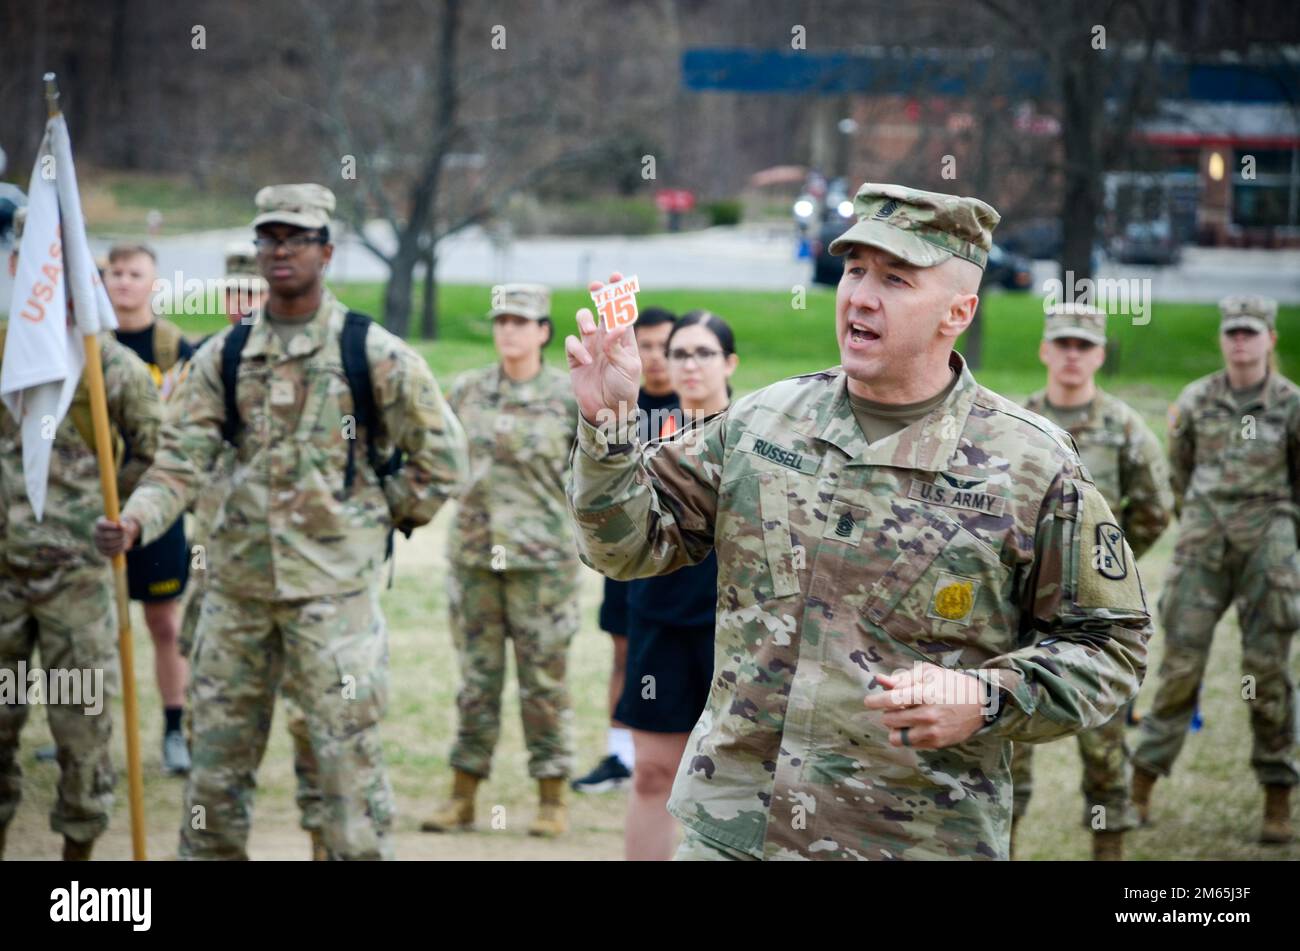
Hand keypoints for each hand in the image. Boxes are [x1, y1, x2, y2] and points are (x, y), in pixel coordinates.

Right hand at [94, 515, 140, 556]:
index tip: (119, 526)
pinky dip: (118, 549)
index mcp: (99, 524)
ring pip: (108, 544)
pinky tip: (122, 545)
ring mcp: (98, 543)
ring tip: (123, 539)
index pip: (101, 525)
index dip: (110, 526)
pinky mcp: (102, 551)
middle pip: (106, 536)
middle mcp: (96, 534)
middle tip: (124, 534)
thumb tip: (122, 526)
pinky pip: (110, 552)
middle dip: (117, 535)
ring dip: (119, 542)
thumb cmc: (121, 527)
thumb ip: (123, 523)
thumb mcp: (123, 523)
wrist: (120, 536)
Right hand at [564, 271, 641, 426]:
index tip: (617, 277)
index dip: (619, 293)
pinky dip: (577, 349)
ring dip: (585, 320)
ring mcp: (590, 346)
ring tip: (590, 331)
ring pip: (583, 320)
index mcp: (624, 338)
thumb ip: (619, 346)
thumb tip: (616, 325)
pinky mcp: (575, 358)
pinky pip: (572, 343)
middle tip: (596, 287)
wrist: (607, 411)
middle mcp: (606, 338)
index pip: (622, 310)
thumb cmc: (624, 389)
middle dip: (599, 295)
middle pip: (601, 309)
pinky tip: (585, 362)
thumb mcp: (628, 368)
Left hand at [863, 662, 989, 749]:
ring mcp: (932, 731)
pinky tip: (915, 726)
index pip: (891, 700)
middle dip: (887, 713)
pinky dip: (907, 735)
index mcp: (925, 694)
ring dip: (895, 727)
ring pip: (896, 737)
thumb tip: (879, 680)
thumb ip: (902, 678)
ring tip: (902, 719)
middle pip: (890, 719)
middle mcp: (928, 715)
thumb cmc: (951, 684)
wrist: (980, 704)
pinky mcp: (937, 743)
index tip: (869, 702)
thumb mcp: (928, 673)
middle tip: (895, 707)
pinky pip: (910, 744)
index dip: (875, 701)